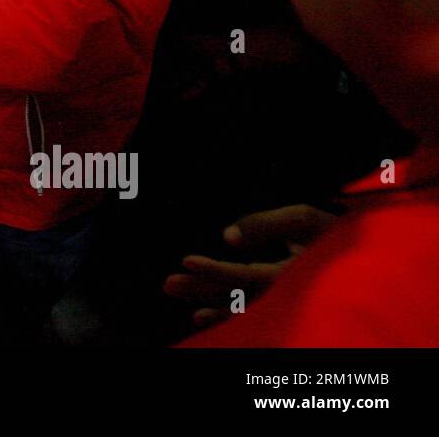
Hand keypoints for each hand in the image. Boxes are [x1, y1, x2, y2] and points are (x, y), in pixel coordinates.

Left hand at [163, 203, 337, 327]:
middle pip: (237, 295)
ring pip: (240, 306)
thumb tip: (226, 237)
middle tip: (168, 284)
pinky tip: (200, 315)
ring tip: (178, 296)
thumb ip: (266, 225)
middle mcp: (286, 294)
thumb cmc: (334, 231)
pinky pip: (250, 313)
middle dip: (202, 290)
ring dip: (208, 302)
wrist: (365, 255)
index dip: (215, 270)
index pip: (247, 276)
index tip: (186, 261)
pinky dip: (225, 314)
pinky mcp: (280, 303)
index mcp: (293, 274)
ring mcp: (284, 302)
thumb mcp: (304, 219)